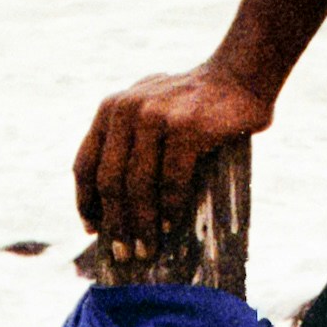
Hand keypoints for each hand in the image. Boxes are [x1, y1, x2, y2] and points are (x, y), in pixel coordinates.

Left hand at [75, 64, 270, 265]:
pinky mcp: (186, 127)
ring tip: (147, 248)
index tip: (93, 229)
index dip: (85, 201)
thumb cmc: (196, 104)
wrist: (241, 75)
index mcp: (112, 108)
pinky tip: (172, 225)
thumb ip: (130, 141)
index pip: (86, 163)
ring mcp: (156, 116)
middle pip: (110, 180)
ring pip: (138, 185)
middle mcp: (127, 110)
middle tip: (124, 252)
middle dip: (115, 222)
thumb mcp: (150, 110)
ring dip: (141, 223)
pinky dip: (170, 208)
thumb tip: (119, 208)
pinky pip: (172, 180)